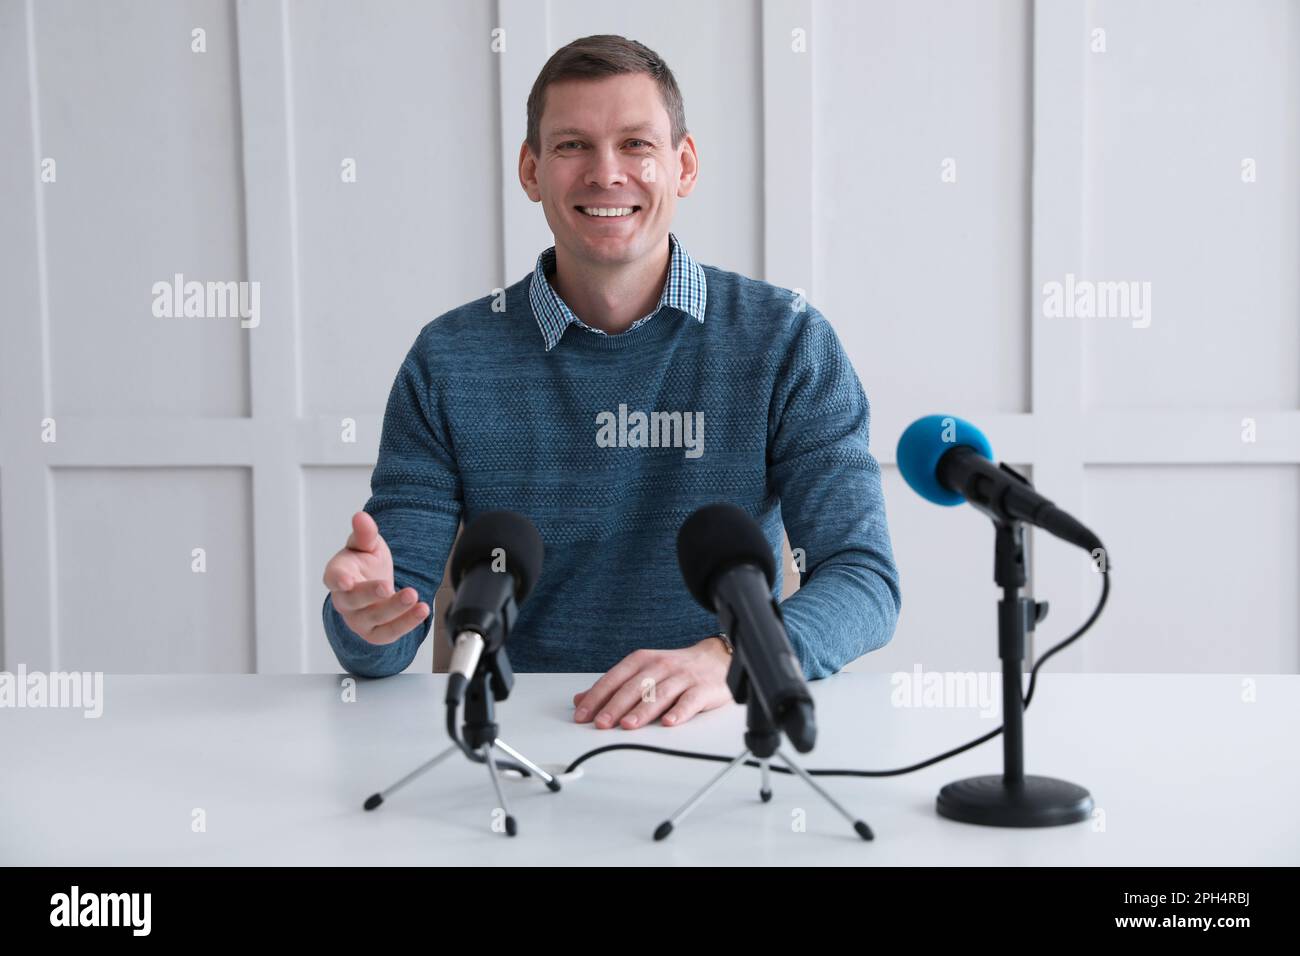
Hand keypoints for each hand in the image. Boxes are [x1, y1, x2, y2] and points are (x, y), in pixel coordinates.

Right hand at [323, 511, 428, 644]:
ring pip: (374, 618)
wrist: (376, 587)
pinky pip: (389, 633)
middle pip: (354, 600)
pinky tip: (422, 610)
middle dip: (370, 594)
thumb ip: (365, 533)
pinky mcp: (375, 633)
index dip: (338, 579)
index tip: (345, 580)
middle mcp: (344, 600)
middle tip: (386, 585)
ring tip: (413, 595)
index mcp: (338, 575)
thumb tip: (361, 516)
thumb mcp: (367, 545)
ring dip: (395, 609)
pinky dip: (406, 623)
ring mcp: (358, 619)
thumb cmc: (365, 564)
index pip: (333, 578)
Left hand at [571, 639, 732, 729]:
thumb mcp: (642, 671)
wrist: (716, 659)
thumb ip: (613, 686)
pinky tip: (669, 722)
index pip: (615, 678)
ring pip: (660, 694)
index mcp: (642, 661)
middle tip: (601, 723)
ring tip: (628, 725)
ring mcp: (682, 677)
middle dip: (616, 706)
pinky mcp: (703, 689)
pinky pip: (690, 701)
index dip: (597, 696)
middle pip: (635, 687)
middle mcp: (661, 666)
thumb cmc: (676, 669)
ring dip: (642, 710)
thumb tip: (581, 699)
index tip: (583, 715)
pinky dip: (679, 712)